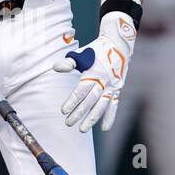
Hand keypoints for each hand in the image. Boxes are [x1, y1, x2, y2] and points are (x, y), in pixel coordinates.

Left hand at [53, 11, 135, 131]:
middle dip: (79, 113)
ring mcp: (111, 87)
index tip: (63, 111)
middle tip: (68, 123)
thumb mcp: (82, 54)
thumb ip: (69, 62)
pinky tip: (104, 129)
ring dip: (92, 118)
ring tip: (82, 129)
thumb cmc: (96, 50)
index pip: (81, 91)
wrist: (119, 44)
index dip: (72, 101)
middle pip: (90, 101)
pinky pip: (114, 106)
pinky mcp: (117, 90)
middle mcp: (103, 82)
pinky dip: (110, 117)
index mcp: (93, 73)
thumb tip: (55, 68)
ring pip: (102, 106)